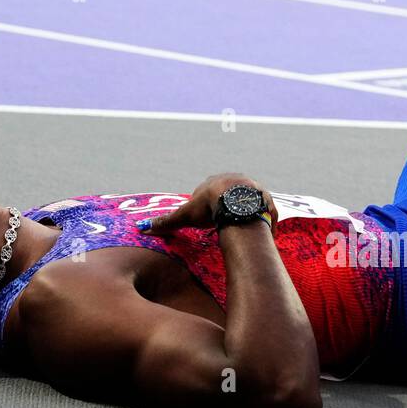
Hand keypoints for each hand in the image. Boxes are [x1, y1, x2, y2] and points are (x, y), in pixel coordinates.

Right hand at [137, 174, 275, 235]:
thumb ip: (166, 222)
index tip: (208, 218)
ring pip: (248, 198)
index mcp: (213, 182)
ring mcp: (250, 185)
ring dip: (246, 209)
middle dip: (227, 206)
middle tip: (225, 221)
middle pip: (229, 193)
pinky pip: (264, 207)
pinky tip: (262, 228)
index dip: (207, 205)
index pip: (208, 193)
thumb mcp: (184, 215)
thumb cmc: (208, 207)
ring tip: (244, 225)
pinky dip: (262, 217)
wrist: (235, 202)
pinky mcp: (264, 195)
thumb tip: (142, 229)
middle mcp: (233, 179)